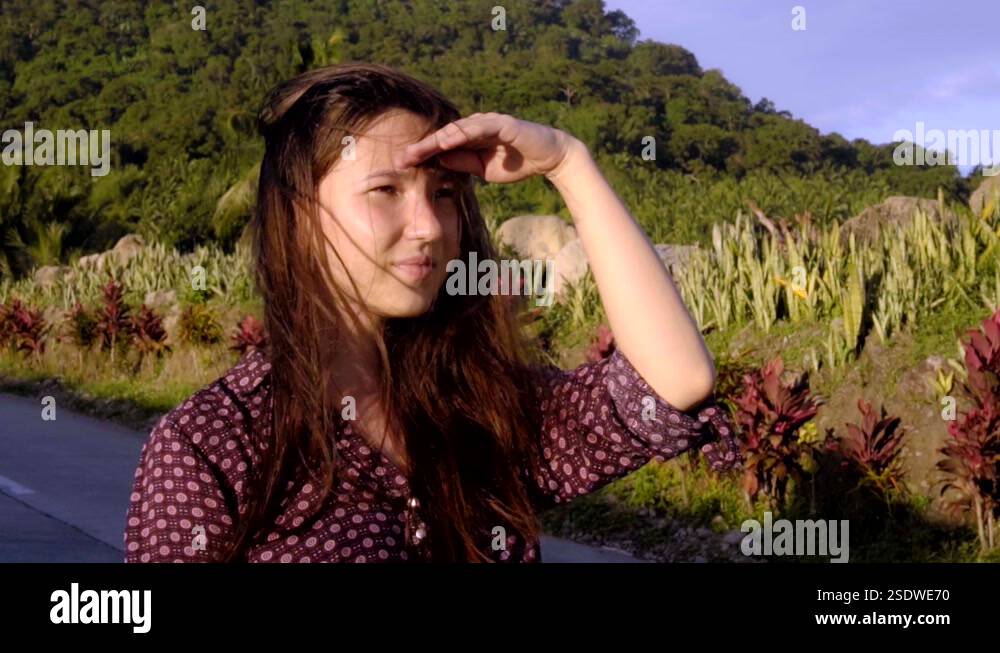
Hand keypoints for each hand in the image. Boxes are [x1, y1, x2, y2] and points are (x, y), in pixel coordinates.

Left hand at [393, 112, 581, 183]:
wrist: (549, 158)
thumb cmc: (516, 162)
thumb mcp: (484, 170)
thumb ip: (464, 164)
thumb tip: (439, 161)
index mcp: (470, 138)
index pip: (441, 145)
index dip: (421, 154)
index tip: (401, 165)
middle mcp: (476, 126)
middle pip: (443, 135)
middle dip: (421, 147)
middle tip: (400, 158)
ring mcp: (489, 122)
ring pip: (457, 129)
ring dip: (436, 140)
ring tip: (417, 151)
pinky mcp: (503, 124)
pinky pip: (479, 127)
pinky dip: (461, 133)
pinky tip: (446, 141)